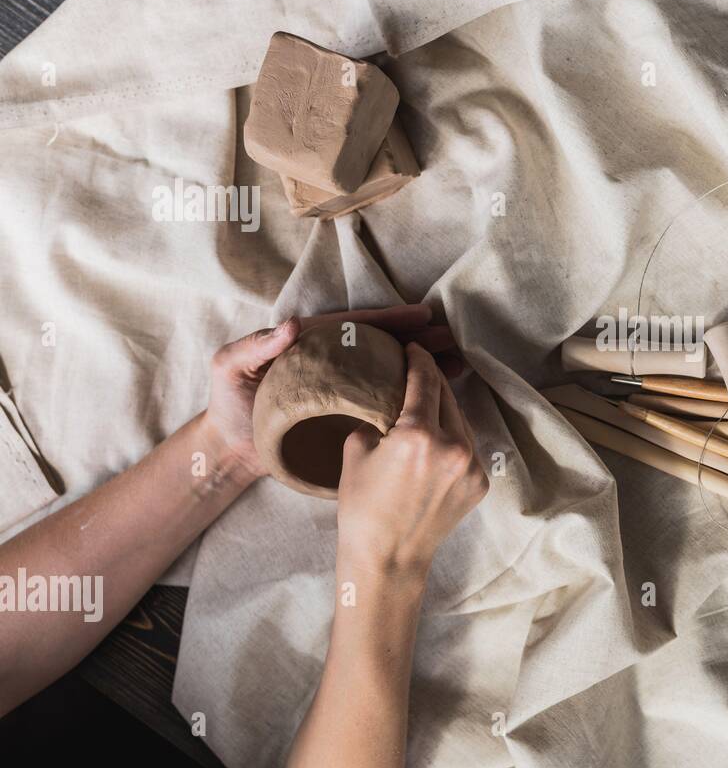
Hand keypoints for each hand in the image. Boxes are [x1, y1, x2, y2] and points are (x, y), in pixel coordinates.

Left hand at [202, 304, 461, 476]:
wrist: (231, 451)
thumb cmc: (228, 405)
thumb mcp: (229, 368)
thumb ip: (252, 347)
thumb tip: (290, 326)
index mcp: (313, 345)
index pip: (357, 327)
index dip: (391, 320)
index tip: (422, 315)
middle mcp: (336, 364)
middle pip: (385, 347)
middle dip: (420, 340)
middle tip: (452, 339)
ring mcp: (346, 392)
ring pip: (394, 373)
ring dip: (427, 368)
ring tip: (459, 365)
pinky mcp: (351, 419)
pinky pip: (388, 403)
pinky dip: (415, 399)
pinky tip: (440, 400)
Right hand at [336, 344, 487, 579]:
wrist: (388, 560)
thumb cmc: (362, 509)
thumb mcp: (356, 452)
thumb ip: (376, 417)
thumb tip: (385, 400)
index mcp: (419, 435)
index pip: (424, 381)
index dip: (419, 360)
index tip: (414, 348)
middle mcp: (454, 446)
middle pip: (447, 397)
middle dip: (431, 381)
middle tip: (417, 370)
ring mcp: (472, 466)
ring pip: (460, 421)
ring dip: (444, 409)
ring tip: (425, 405)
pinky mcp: (480, 483)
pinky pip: (467, 448)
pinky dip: (452, 438)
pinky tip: (435, 440)